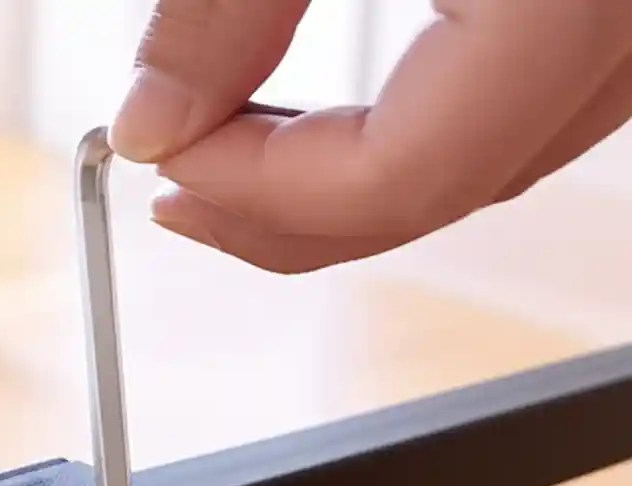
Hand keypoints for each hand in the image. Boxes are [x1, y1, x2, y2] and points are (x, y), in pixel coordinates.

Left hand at [110, 0, 631, 272]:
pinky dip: (409, 134)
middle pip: (447, 189)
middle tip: (179, 198)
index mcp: (568, 0)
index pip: (404, 172)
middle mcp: (630, 30)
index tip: (161, 160)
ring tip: (228, 165)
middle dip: (291, 213)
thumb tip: (152, 124)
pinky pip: (514, 113)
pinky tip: (324, 121)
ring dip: (346, 184)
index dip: (262, 192)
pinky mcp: (611, 13)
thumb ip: (223, 12)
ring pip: (486, 164)